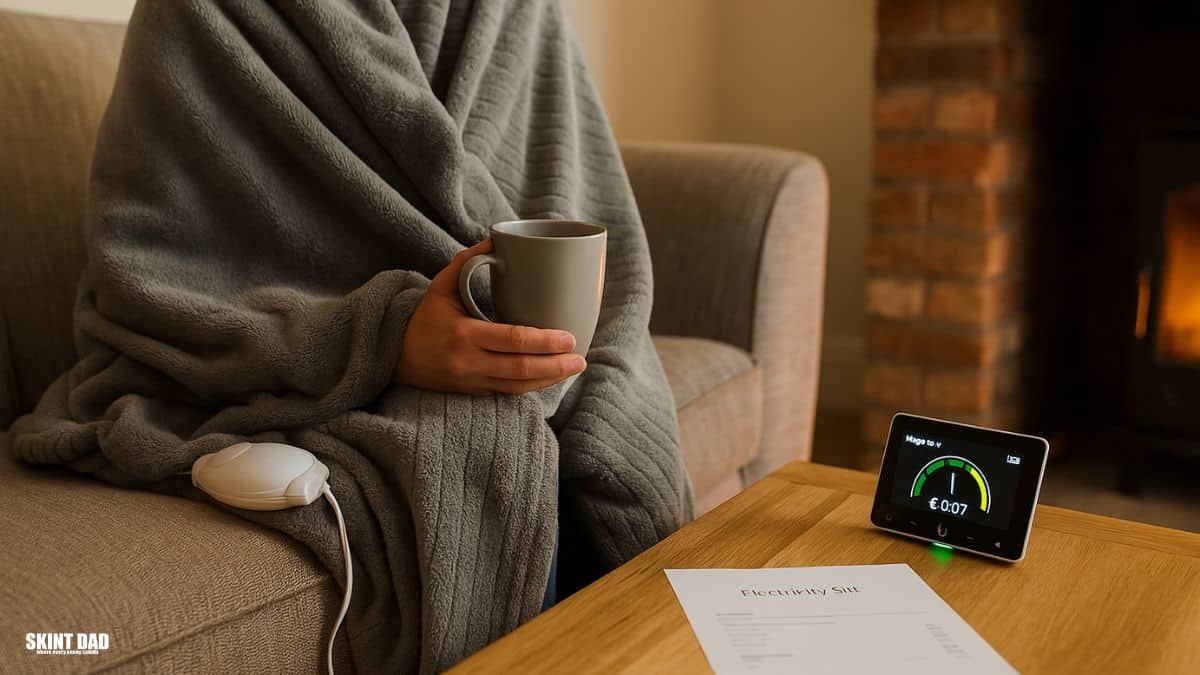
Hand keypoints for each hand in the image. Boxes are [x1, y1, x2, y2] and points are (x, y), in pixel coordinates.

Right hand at [394, 239, 585, 394]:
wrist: (396, 357)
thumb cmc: (424, 318)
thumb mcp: (440, 286)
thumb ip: (467, 262)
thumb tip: (497, 238)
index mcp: (463, 335)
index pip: (512, 340)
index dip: (544, 341)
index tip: (568, 336)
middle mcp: (468, 363)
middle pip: (521, 369)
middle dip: (555, 365)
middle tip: (580, 358)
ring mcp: (472, 382)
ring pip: (518, 387)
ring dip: (549, 380)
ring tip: (573, 367)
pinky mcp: (474, 393)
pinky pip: (508, 393)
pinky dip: (532, 387)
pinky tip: (552, 378)